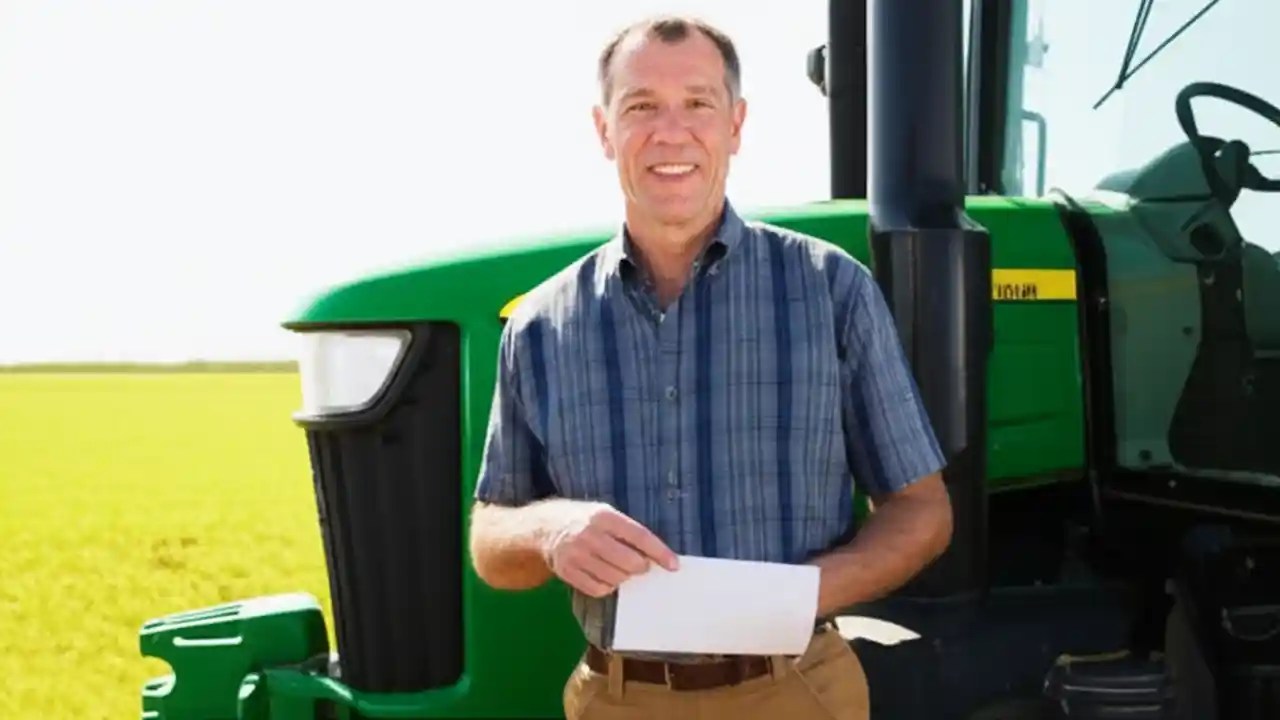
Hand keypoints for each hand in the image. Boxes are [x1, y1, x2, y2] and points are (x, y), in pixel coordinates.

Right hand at [542, 501, 678, 597]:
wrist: (545, 527)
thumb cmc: (584, 521)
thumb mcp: (605, 514)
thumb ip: (627, 531)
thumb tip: (656, 556)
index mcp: (603, 516)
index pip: (639, 536)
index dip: (659, 552)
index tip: (673, 565)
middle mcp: (589, 535)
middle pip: (628, 562)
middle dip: (640, 568)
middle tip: (641, 567)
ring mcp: (576, 555)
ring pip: (614, 578)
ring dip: (623, 577)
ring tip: (620, 569)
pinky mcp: (566, 571)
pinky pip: (597, 589)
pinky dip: (607, 587)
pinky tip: (605, 577)